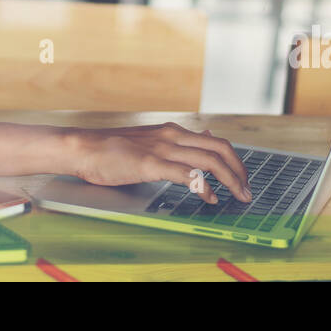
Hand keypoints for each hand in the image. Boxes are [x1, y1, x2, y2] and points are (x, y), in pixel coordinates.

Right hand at [70, 122, 251, 202]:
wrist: (84, 147)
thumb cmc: (112, 148)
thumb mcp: (151, 139)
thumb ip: (178, 140)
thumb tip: (206, 134)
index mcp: (173, 131)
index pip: (216, 141)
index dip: (235, 161)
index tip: (243, 178)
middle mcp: (173, 136)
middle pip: (220, 149)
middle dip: (240, 171)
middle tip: (247, 190)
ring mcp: (162, 149)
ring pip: (209, 161)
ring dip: (229, 180)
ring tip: (238, 196)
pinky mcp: (150, 163)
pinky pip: (186, 175)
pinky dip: (204, 187)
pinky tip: (210, 198)